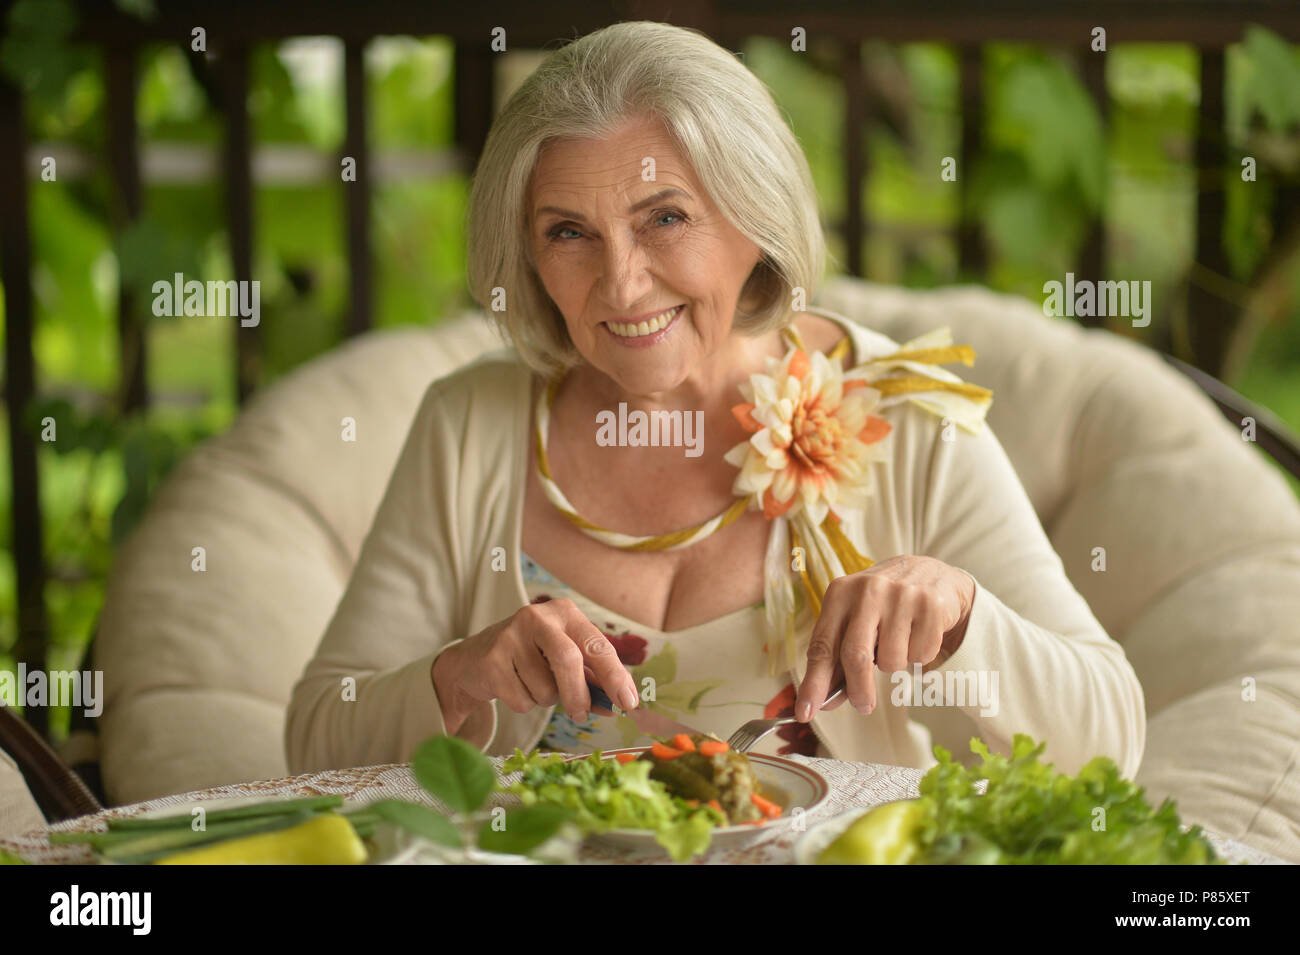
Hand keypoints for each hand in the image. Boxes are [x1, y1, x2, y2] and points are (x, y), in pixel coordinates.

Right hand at [431, 598, 639, 733]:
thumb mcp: (563, 660)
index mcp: (565, 612)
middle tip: (581, 716)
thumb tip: (617, 705)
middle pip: (569, 659)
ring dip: (546, 699)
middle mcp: (538, 617)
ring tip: (532, 685)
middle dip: (579, 694)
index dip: (615, 675)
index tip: (628, 703)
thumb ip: (591, 679)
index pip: (597, 644)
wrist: (474, 660)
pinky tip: (512, 687)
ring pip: (545, 687)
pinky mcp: (491, 659)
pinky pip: (521, 699)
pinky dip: (524, 704)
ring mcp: (511, 636)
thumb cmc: (531, 659)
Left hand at [795, 555, 974, 721]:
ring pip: (892, 660)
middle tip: (863, 706)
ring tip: (897, 642)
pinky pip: (920, 655)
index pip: (822, 645)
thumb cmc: (883, 606)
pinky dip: (918, 656)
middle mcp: (868, 590)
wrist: (930, 575)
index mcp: (840, 593)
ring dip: (894, 665)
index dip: (813, 682)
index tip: (805, 711)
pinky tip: (917, 634)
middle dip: (858, 689)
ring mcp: (901, 596)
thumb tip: (824, 700)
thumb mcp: (855, 620)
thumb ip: (838, 657)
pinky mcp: (930, 606)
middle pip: (855, 656)